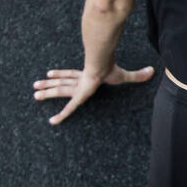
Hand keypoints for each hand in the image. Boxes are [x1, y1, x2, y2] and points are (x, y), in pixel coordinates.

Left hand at [32, 61, 154, 124]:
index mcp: (85, 76)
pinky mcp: (78, 95)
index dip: (60, 75)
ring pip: (59, 92)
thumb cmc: (111, 68)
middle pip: (60, 84)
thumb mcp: (124, 75)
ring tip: (34, 95)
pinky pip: (68, 108)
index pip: (70, 75)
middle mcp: (77, 82)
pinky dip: (61, 115)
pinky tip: (52, 122)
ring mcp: (76, 88)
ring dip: (46, 93)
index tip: (49, 74)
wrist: (102, 64)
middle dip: (47, 86)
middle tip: (34, 87)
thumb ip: (136, 75)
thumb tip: (153, 71)